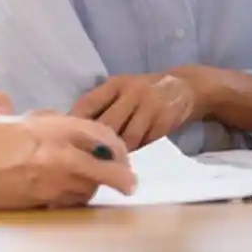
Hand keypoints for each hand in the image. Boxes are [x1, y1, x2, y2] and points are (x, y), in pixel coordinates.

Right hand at [0, 112, 135, 209]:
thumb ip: (53, 126)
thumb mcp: (22, 122)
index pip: (104, 137)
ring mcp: (48, 182)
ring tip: (87, 181)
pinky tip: (65, 191)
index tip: (124, 156)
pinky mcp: (37, 203)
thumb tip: (77, 133)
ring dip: (94, 186)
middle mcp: (57, 155)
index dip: (119, 149)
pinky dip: (72, 198)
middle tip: (128, 181)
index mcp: (54, 128)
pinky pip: (67, 203)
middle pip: (107, 169)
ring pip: (89, 190)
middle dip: (121, 175)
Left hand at [69, 71, 202, 150]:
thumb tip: (74, 132)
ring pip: (126, 138)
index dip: (74, 125)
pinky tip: (128, 162)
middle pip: (106, 124)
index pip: (87, 105)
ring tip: (107, 167)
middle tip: (85, 162)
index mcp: (115, 84)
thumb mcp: (123, 90)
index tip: (66, 143)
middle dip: (95, 145)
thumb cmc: (145, 93)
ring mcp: (149, 106)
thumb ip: (104, 106)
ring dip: (117, 154)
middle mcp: (131, 92)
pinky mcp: (163, 120)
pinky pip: (144, 143)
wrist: (185, 87)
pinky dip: (136, 154)